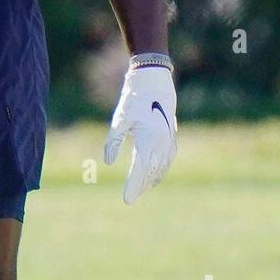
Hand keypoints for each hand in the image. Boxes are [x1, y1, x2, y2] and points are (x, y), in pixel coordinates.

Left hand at [104, 64, 176, 204]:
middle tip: (130, 199)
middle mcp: (162, 141)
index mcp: (148, 137)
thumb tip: (109, 162)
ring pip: (161, 166)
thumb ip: (114, 141)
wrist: (154, 79)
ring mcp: (169, 138)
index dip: (133, 185)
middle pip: (152, 171)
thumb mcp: (119, 118)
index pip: (141, 169)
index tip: (127, 200)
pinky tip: (154, 177)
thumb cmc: (134, 98)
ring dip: (151, 180)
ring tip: (140, 191)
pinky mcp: (171, 134)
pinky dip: (161, 170)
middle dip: (141, 186)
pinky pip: (168, 158)